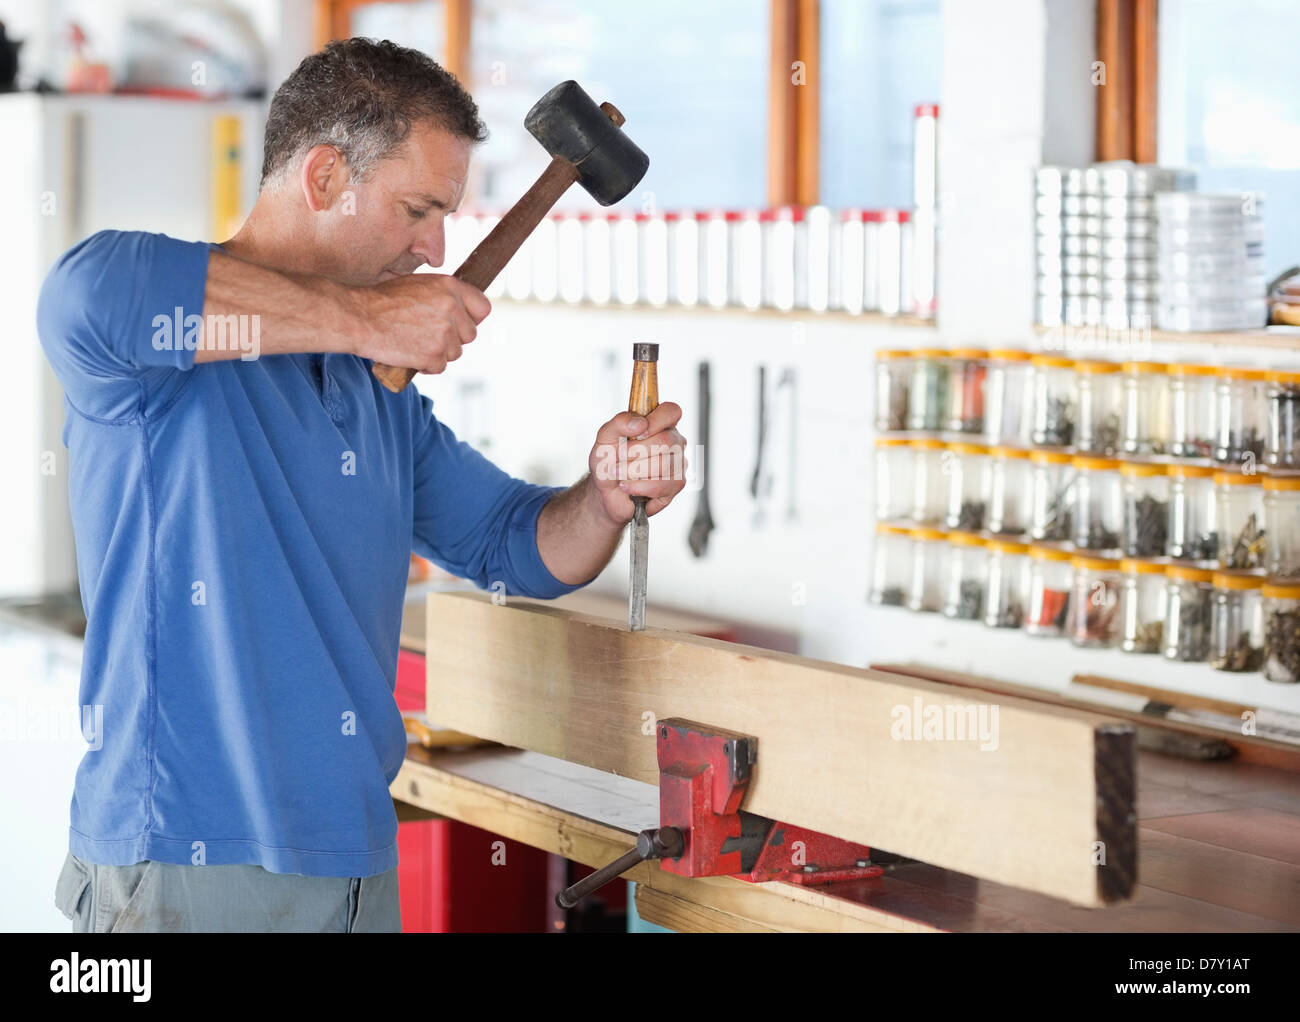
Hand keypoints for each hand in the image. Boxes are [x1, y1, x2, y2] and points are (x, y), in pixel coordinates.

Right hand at [353, 273, 490, 373]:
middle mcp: (451, 308)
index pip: (483, 308)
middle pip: (470, 334)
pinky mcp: (434, 354)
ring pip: (455, 353)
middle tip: (428, 335)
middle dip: (453, 338)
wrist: (359, 317)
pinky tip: (410, 353)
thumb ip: (444, 296)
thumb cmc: (383, 301)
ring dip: (438, 353)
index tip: (460, 323)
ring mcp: (444, 333)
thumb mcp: (418, 285)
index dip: (472, 318)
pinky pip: (440, 367)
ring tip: (414, 342)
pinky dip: (426, 366)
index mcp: (450, 286)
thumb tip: (462, 311)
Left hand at [588, 402, 687, 525]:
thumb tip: (640, 423)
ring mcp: (677, 463)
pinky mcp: (675, 485)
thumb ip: (619, 423)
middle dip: (636, 451)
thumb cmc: (610, 459)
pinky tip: (627, 485)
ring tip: (620, 472)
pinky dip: (637, 486)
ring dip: (633, 470)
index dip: (656, 421)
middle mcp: (673, 441)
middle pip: (667, 441)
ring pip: (664, 464)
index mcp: (660, 423)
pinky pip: (661, 485)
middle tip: (620, 457)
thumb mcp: (606, 436)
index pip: (671, 411)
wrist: (606, 487)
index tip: (638, 433)